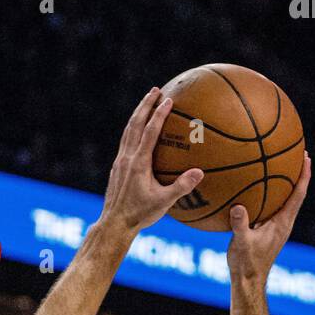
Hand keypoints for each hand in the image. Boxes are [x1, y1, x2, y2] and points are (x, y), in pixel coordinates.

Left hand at [100, 87, 203, 238]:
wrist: (114, 224)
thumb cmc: (139, 215)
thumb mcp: (163, 203)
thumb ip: (181, 187)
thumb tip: (200, 172)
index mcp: (138, 163)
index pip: (149, 132)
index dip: (159, 114)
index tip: (168, 99)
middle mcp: (127, 158)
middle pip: (135, 124)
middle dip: (145, 105)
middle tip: (155, 90)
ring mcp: (120, 162)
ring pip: (128, 130)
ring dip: (137, 114)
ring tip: (146, 102)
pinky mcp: (117, 168)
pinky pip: (125, 141)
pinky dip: (133, 129)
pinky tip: (138, 129)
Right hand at [228, 152, 310, 283]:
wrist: (248, 282)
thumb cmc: (246, 264)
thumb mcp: (241, 243)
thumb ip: (240, 225)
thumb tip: (238, 207)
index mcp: (282, 223)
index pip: (298, 195)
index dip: (304, 176)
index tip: (306, 157)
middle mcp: (284, 223)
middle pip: (296, 194)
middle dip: (299, 174)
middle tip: (298, 155)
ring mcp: (277, 227)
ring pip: (286, 200)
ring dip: (287, 184)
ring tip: (283, 167)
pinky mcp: (268, 231)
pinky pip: (273, 207)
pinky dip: (271, 195)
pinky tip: (259, 190)